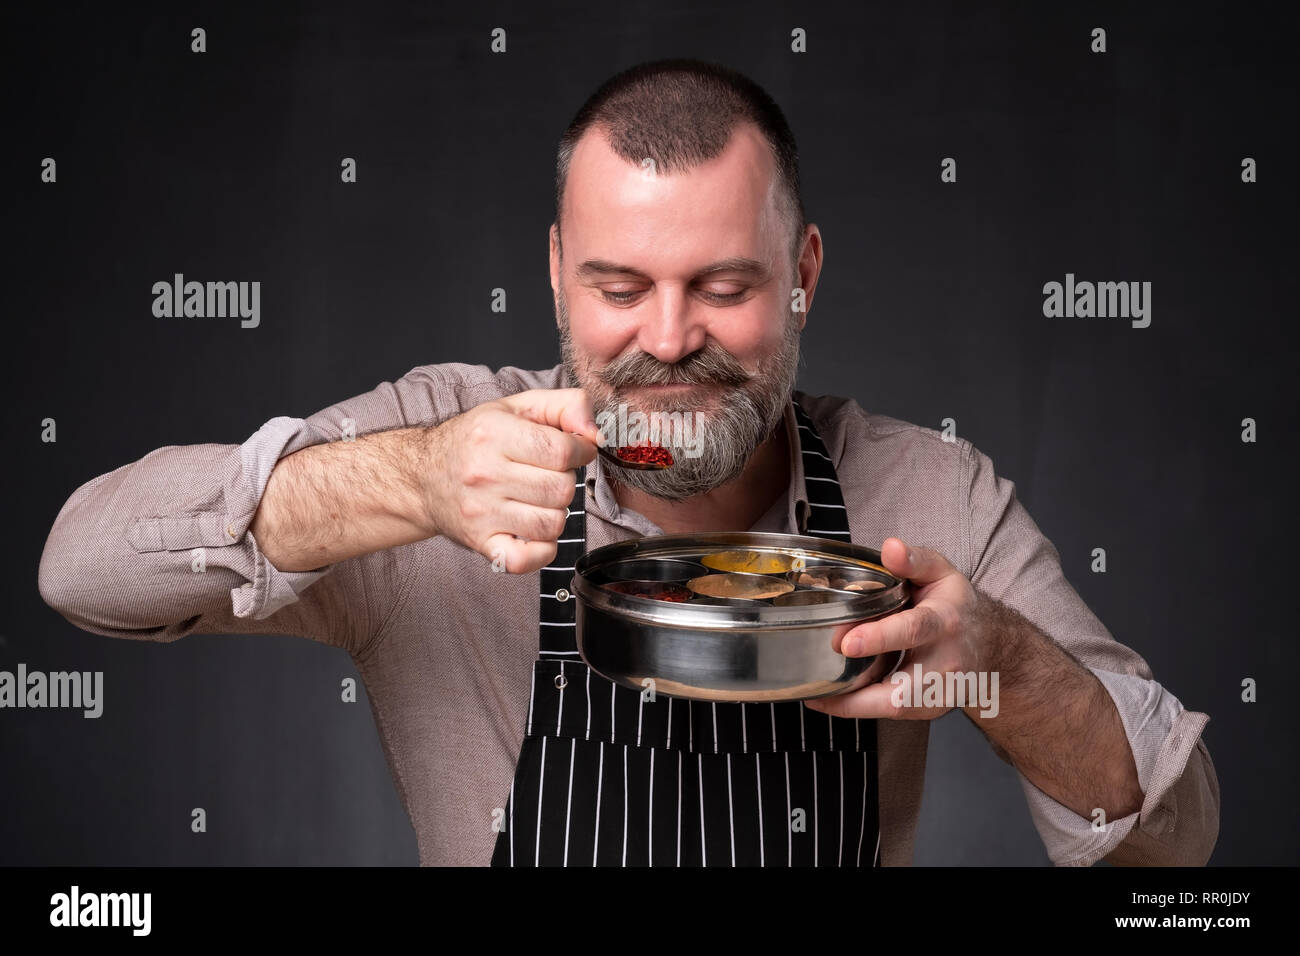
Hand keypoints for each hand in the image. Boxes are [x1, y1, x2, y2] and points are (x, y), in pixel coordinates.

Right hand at [423, 388, 601, 573]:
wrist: (423, 476)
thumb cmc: (475, 440)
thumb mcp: (517, 407)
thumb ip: (566, 405)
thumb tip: (596, 433)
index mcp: (494, 433)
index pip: (561, 451)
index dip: (581, 452)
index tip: (575, 452)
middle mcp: (484, 473)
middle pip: (561, 489)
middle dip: (565, 481)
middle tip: (548, 475)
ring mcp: (481, 512)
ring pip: (552, 523)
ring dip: (555, 513)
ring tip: (538, 500)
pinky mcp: (481, 542)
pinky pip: (526, 560)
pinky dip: (542, 551)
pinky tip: (536, 533)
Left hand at [803, 536, 991, 719]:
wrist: (991, 647)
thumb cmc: (957, 608)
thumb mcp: (942, 574)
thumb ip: (915, 560)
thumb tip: (890, 547)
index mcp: (946, 622)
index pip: (914, 630)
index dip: (880, 637)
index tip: (847, 642)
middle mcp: (945, 663)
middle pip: (904, 685)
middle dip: (861, 686)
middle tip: (821, 681)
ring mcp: (939, 692)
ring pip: (894, 708)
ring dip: (851, 704)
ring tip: (815, 693)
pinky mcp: (929, 709)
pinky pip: (890, 714)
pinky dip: (858, 708)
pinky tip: (830, 698)